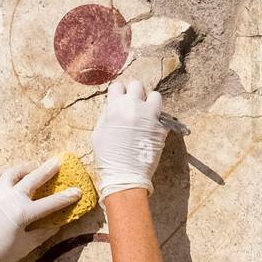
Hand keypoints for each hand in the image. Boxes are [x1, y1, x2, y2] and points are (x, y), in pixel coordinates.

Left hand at [0, 159, 81, 261]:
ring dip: (27, 167)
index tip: (77, 191)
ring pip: (15, 171)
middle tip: (57, 162)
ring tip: (34, 167)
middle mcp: (11, 197)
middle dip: (48, 169)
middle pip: (35, 177)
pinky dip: (7, 172)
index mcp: (23, 213)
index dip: (67, 197)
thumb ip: (43, 233)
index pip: (51, 203)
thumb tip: (57, 225)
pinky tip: (12, 174)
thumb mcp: (25, 246)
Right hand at [92, 80, 167, 201]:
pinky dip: (158, 120)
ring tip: (145, 114)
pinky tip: (151, 129)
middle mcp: (134, 107)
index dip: (118, 93)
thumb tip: (113, 107)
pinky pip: (163, 115)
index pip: (118, 86)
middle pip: (137, 85)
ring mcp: (150, 116)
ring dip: (150, 102)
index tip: (119, 99)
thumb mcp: (98, 134)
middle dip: (135, 94)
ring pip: (155, 95)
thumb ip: (106, 116)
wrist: (125, 176)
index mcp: (115, 108)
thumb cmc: (108, 158)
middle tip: (133, 105)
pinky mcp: (161, 127)